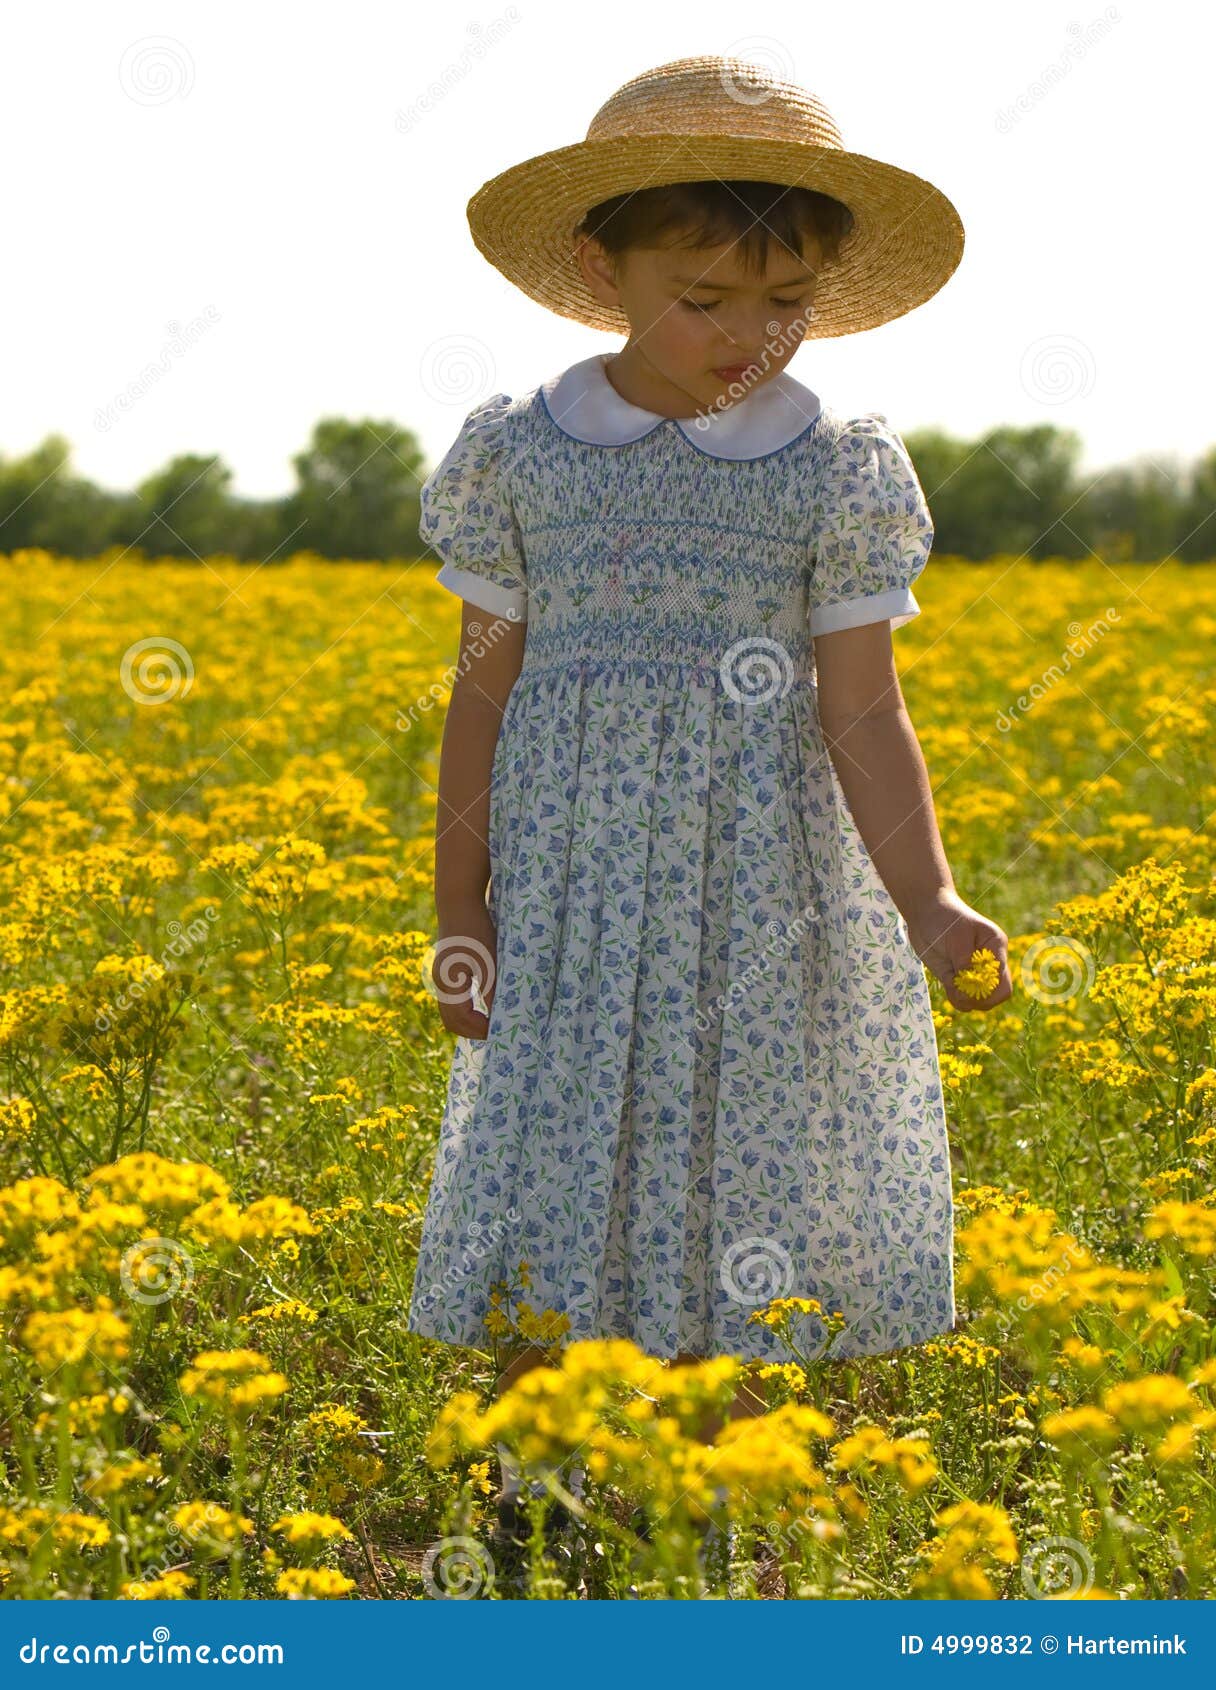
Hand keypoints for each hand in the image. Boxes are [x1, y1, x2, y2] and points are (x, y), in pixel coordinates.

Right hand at [432, 899, 499, 1039]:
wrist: (458, 902)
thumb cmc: (475, 929)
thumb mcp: (489, 962)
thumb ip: (492, 992)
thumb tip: (500, 1019)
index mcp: (448, 983)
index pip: (461, 1021)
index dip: (481, 1030)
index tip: (502, 1031)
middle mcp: (439, 984)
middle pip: (452, 1022)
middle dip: (474, 1031)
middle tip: (499, 1033)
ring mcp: (441, 978)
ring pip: (452, 1013)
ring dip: (471, 1022)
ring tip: (494, 1024)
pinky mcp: (446, 972)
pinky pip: (454, 1002)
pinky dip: (468, 1011)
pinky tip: (486, 1008)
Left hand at [904, 890, 1012, 1012]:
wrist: (925, 911)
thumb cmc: (944, 917)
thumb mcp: (957, 937)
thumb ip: (964, 962)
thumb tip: (967, 989)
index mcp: (995, 947)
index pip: (1002, 979)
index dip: (988, 989)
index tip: (968, 984)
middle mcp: (988, 962)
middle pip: (997, 994)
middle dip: (980, 1000)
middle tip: (960, 992)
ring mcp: (973, 971)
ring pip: (981, 1000)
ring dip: (967, 1001)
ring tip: (952, 989)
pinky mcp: (957, 977)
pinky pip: (963, 999)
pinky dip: (957, 1000)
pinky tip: (948, 989)